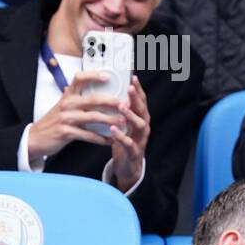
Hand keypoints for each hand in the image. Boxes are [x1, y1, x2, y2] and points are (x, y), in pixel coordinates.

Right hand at [25, 71, 123, 161]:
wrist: (35, 138)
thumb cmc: (53, 122)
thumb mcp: (63, 107)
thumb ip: (78, 101)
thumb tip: (98, 96)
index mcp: (67, 96)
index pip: (79, 79)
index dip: (93, 75)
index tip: (107, 76)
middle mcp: (67, 105)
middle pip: (93, 99)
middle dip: (112, 101)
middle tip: (125, 103)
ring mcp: (66, 119)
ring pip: (93, 117)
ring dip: (110, 120)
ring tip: (122, 122)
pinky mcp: (66, 133)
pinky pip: (88, 135)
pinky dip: (100, 138)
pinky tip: (109, 140)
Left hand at [108, 76, 149, 190]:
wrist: (127, 167)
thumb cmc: (123, 143)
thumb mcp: (121, 125)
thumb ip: (115, 112)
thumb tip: (100, 95)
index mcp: (139, 119)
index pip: (141, 101)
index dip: (138, 89)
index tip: (132, 77)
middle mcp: (143, 127)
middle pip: (143, 110)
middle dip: (136, 98)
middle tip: (129, 88)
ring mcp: (140, 140)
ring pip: (140, 125)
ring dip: (131, 115)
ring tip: (121, 106)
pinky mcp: (134, 153)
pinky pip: (129, 144)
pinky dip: (121, 136)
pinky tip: (113, 130)